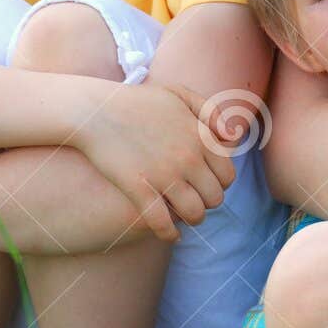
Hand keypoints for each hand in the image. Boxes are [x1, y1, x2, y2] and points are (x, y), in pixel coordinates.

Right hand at [76, 81, 235, 240]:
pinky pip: (163, 223)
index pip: (227, 176)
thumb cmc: (136, 101)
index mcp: (200, 137)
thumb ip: (210, 111)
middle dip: (206, 202)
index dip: (219, 184)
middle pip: (214, 198)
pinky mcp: (138, 190)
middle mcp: (188, 158)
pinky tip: (169, 234)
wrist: (95, 110)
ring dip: (192, 219)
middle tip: (195, 200)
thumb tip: (232, 137)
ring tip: (183, 216)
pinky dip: (169, 234)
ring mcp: (164, 175)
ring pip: (194, 214)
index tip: (206, 184)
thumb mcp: (179, 93)